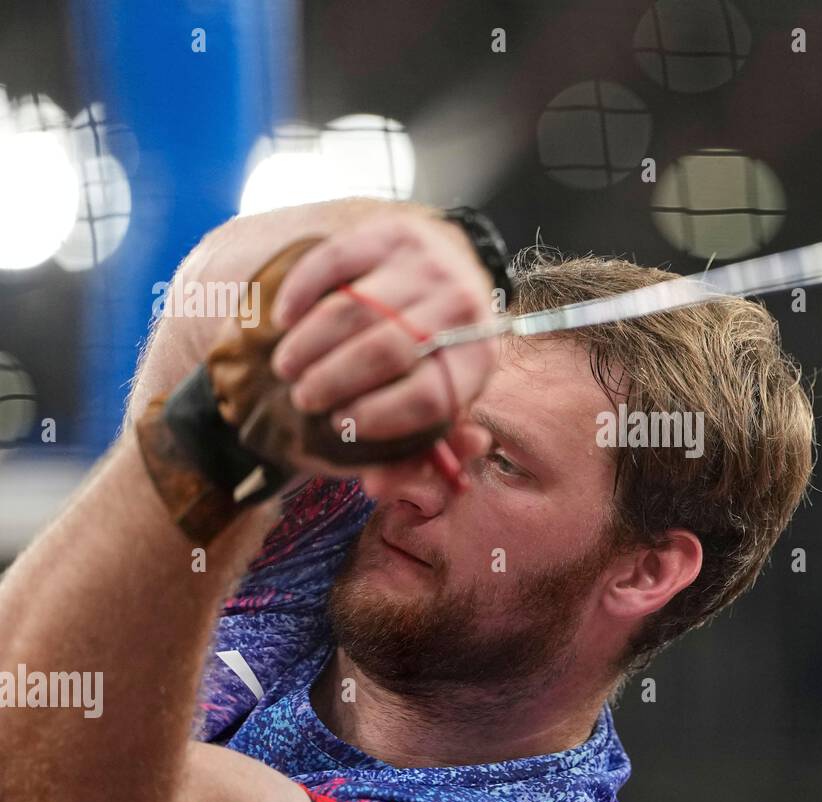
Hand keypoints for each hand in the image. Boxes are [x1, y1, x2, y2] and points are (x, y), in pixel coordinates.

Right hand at [268, 209, 500, 448]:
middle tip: (304, 400)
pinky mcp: (391, 233)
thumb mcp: (437, 400)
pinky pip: (333, 262)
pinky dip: (299, 294)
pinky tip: (282, 320)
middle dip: (332, 383)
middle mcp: (461, 306)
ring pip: (352, 309)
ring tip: (288, 368)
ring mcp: (427, 264)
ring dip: (309, 345)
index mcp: (478, 359)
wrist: (452, 271)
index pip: (430, 397)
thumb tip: (378, 488)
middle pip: (385, 352)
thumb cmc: (436, 352)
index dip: (380, 419)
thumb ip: (411, 452)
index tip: (341, 427)